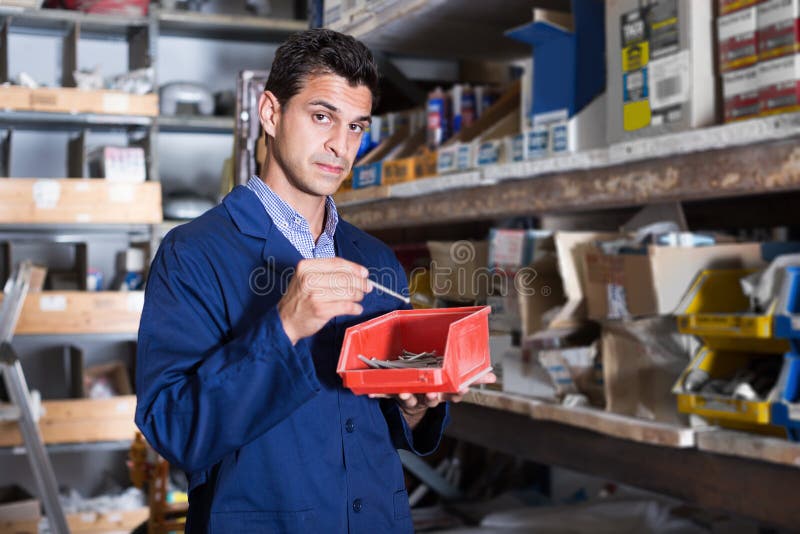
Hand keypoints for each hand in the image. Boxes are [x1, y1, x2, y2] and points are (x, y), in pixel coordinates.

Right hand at [278, 258, 370, 344]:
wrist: (285, 321)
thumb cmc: (299, 299)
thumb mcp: (306, 278)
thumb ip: (327, 272)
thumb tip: (357, 273)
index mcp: (306, 267)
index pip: (336, 263)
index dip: (354, 268)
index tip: (365, 273)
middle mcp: (309, 279)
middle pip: (344, 277)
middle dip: (360, 283)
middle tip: (368, 287)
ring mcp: (314, 295)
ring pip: (347, 292)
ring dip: (358, 295)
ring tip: (359, 298)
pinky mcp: (320, 310)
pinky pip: (345, 306)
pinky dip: (355, 308)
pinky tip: (356, 309)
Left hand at [368, 372, 496, 427]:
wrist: (414, 404)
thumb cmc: (436, 387)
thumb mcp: (454, 382)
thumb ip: (472, 377)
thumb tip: (493, 377)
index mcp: (443, 392)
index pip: (454, 393)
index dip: (457, 393)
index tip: (461, 391)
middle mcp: (427, 397)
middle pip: (432, 398)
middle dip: (432, 397)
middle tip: (432, 394)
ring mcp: (412, 397)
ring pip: (410, 398)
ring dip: (406, 396)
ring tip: (403, 392)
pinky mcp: (396, 395)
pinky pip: (387, 394)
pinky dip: (379, 393)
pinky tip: (370, 392)